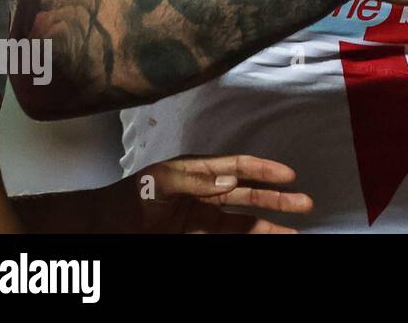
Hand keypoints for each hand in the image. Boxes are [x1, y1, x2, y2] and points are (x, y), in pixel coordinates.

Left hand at [113, 154, 313, 232]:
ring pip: (245, 221)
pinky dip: (249, 239)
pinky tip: (265, 240)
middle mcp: (207, 193)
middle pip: (250, 195)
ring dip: (270, 226)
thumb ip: (194, 179)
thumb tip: (230, 181)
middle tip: (306, 205)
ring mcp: (203, 218)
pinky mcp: (196, 237)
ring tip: (295, 233)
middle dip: (278, 200)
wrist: (101, 227)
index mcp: (199, 172)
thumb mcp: (159, 183)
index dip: (265, 170)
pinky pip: (229, 237)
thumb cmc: (128, 199)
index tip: (290, 176)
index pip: (239, 167)